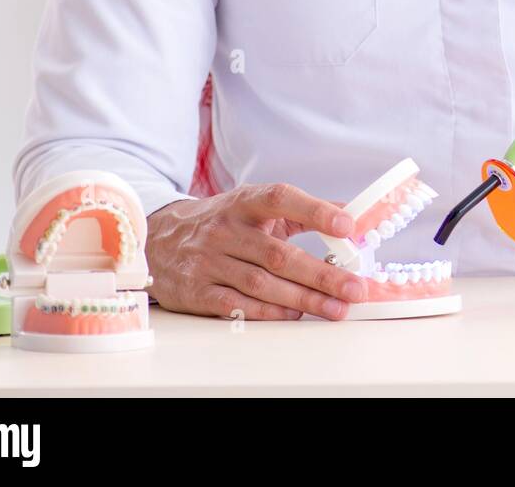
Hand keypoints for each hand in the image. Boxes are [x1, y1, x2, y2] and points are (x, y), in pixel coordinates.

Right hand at [146, 183, 366, 321]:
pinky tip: (294, 315)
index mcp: (244, 202)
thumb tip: (351, 213)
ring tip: (335, 308)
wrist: (160, 237)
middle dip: (322, 274)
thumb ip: (302, 210)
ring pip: (261, 283)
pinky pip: (237, 306)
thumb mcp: (254, 205)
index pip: (281, 198)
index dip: (315, 210)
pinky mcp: (197, 291)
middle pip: (278, 254)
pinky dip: (268, 312)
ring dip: (303, 299)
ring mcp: (209, 261)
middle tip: (354, 288)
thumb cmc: (222, 222)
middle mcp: (225, 229)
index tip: (347, 226)